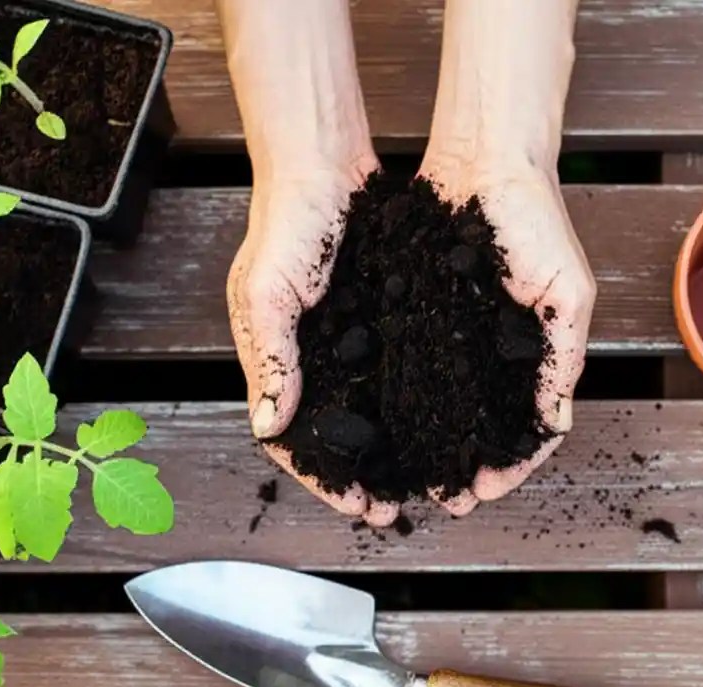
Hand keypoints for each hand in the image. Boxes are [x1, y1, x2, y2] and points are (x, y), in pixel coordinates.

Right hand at [229, 155, 410, 526]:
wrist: (321, 163)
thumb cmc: (286, 224)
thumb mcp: (266, 291)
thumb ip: (269, 356)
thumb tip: (268, 426)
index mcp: (277, 359)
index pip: (294, 439)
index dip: (324, 478)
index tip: (359, 505)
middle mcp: (311, 357)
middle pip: (335, 434)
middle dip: (363, 475)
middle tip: (398, 506)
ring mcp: (345, 338)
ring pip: (367, 409)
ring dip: (390, 446)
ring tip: (423, 476)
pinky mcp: (374, 316)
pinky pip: (392, 370)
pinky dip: (409, 401)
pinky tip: (436, 419)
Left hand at [419, 154, 594, 515]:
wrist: (486, 160)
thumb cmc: (536, 219)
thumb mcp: (568, 291)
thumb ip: (562, 356)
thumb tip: (555, 423)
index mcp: (535, 351)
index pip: (528, 426)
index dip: (512, 462)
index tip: (486, 489)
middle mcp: (495, 349)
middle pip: (482, 424)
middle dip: (466, 464)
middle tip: (446, 497)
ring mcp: (458, 332)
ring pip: (447, 402)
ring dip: (435, 442)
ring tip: (415, 474)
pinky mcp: (422, 310)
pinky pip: (416, 363)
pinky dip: (409, 398)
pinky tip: (392, 422)